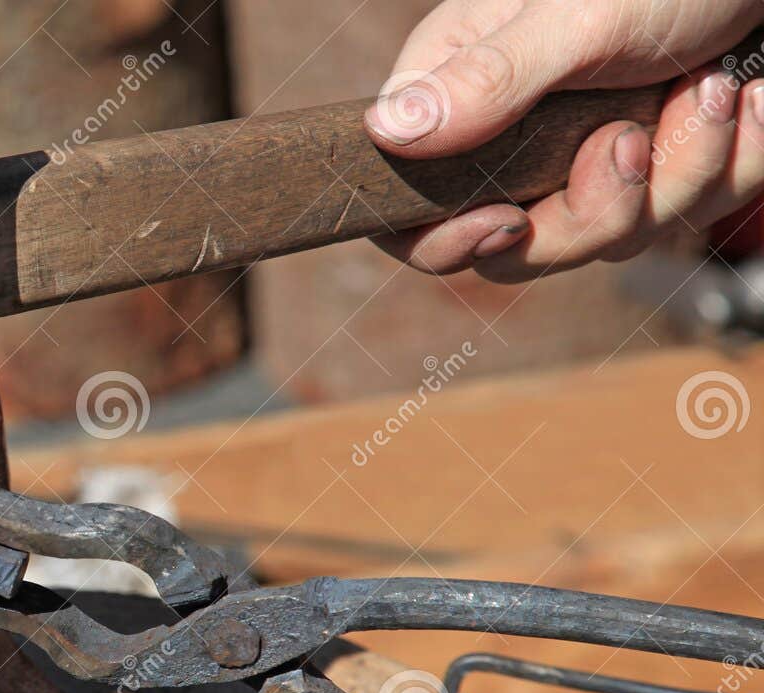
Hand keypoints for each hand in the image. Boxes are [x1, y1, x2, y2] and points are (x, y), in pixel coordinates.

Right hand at [364, 0, 763, 280]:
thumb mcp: (579, 15)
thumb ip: (487, 81)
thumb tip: (384, 133)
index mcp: (468, 93)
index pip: (413, 213)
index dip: (448, 243)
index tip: (507, 222)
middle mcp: (521, 136)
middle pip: (523, 250)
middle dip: (598, 211)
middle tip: (632, 137)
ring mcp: (595, 156)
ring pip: (617, 237)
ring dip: (686, 167)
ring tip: (714, 85)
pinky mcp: (668, 165)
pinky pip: (693, 215)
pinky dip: (736, 161)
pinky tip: (750, 98)